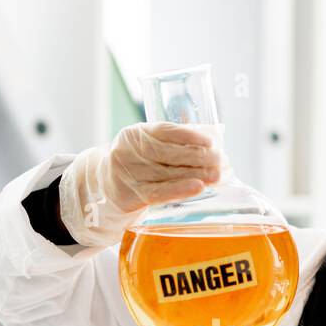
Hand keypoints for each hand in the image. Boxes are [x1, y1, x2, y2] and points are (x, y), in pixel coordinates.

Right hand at [59, 122, 224, 247]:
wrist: (104, 184)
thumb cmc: (137, 163)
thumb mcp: (147, 146)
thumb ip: (173, 142)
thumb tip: (214, 139)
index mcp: (135, 133)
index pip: (165, 131)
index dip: (190, 135)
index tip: (211, 141)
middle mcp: (129, 151)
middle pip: (168, 153)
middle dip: (198, 157)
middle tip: (220, 161)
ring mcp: (128, 174)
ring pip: (166, 173)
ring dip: (195, 174)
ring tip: (216, 176)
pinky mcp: (131, 194)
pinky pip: (159, 192)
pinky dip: (180, 189)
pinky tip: (198, 187)